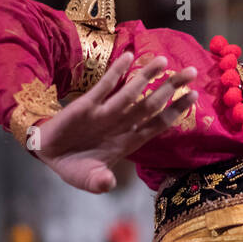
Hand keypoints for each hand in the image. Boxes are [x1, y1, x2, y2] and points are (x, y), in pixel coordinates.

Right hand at [34, 51, 197, 192]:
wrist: (48, 154)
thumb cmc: (75, 166)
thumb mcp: (89, 179)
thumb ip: (99, 182)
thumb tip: (108, 184)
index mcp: (129, 141)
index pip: (159, 123)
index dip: (176, 110)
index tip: (194, 96)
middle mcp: (122, 124)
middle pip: (152, 103)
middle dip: (172, 87)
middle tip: (192, 71)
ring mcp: (106, 113)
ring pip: (131, 92)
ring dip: (147, 75)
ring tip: (163, 60)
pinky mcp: (87, 105)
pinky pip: (105, 86)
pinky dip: (115, 72)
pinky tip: (128, 57)